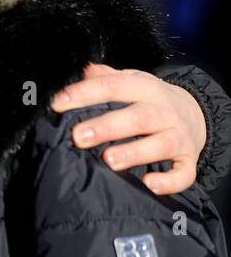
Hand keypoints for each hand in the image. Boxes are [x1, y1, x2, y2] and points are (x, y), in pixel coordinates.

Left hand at [51, 63, 204, 194]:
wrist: (198, 114)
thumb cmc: (151, 100)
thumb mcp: (133, 82)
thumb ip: (108, 78)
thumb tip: (83, 71)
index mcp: (147, 89)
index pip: (114, 86)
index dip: (86, 93)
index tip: (58, 103)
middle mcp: (165, 112)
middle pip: (138, 117)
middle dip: (107, 127)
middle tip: (79, 136)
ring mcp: (180, 137)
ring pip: (160, 145)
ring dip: (134, 153)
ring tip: (109, 160)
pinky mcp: (189, 161)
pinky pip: (184, 174)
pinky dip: (169, 181)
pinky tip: (150, 185)